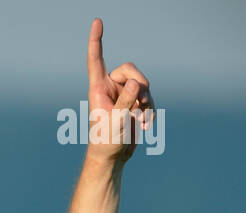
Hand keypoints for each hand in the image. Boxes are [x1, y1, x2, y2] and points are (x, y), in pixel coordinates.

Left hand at [86, 17, 154, 163]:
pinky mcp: (133, 104)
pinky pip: (148, 97)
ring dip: (147, 100)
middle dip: (140, 83)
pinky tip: (145, 125)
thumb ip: (125, 102)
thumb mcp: (115, 123)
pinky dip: (150, 110)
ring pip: (142, 84)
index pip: (96, 59)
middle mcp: (110, 88)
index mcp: (98, 89)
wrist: (112, 158)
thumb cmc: (106, 142)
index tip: (97, 21)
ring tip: (141, 119)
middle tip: (141, 101)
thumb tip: (136, 84)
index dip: (96, 40)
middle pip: (130, 69)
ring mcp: (123, 95)